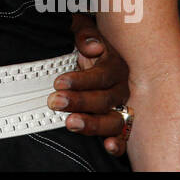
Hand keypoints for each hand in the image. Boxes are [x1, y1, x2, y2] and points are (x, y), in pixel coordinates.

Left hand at [47, 13, 131, 155]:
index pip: (101, 76)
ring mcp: (122, 109)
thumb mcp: (83, 33)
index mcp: (115, 66)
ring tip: (71, 123)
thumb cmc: (86, 48)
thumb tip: (92, 46)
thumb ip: (85, 34)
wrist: (94, 61)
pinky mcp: (118, 126)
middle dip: (80, 102)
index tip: (58, 82)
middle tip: (55, 102)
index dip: (81, 80)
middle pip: (106, 99)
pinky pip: (123, 137)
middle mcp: (121, 89)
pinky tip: (108, 147)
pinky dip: (118, 144)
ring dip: (93, 124)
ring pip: (114, 120)